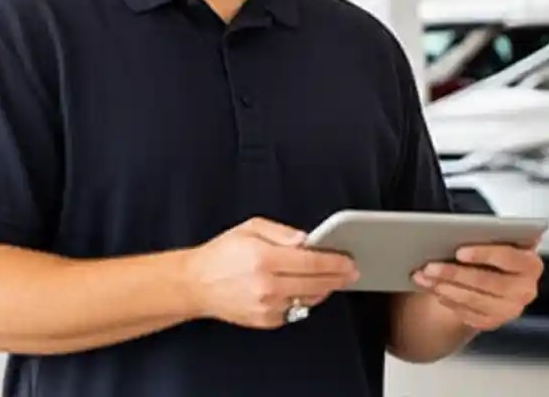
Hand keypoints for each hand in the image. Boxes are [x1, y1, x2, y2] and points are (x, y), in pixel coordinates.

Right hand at [183, 217, 359, 329]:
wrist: (197, 284)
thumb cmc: (222, 254)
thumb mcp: (248, 229)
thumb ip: (280, 232)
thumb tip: (306, 240)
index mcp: (263, 258)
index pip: (311, 262)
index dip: (335, 262)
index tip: (348, 261)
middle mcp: (266, 284)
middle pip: (316, 283)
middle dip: (338, 277)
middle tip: (351, 271)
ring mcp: (267, 305)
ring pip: (309, 299)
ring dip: (324, 289)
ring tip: (330, 279)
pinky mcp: (266, 320)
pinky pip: (296, 309)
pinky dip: (302, 298)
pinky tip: (301, 288)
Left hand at [412, 242, 543, 330]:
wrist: (493, 277)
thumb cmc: (491, 255)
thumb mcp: (494, 242)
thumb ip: (484, 237)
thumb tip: (454, 233)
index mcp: (530, 264)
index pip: (509, 257)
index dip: (484, 254)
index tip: (459, 251)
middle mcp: (526, 289)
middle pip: (488, 281)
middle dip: (455, 273)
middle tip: (430, 266)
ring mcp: (511, 309)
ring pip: (474, 299)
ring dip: (446, 288)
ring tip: (425, 278)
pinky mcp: (493, 322)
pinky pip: (468, 314)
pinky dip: (448, 301)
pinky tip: (435, 290)